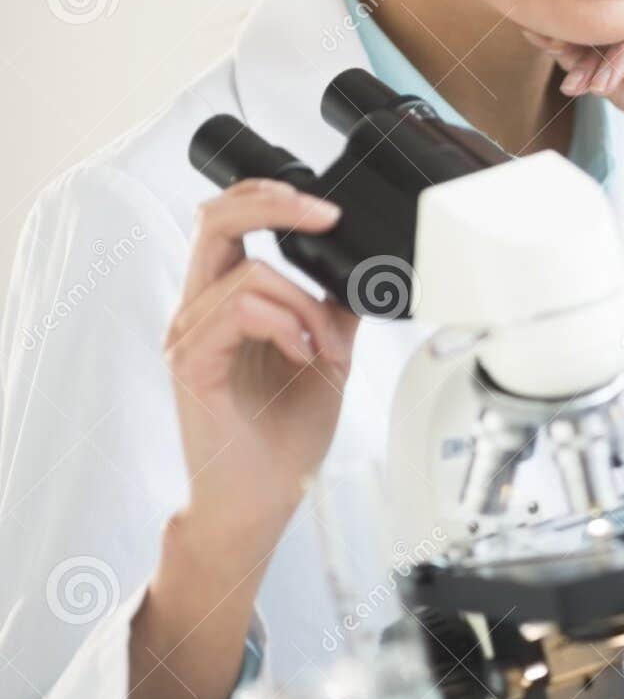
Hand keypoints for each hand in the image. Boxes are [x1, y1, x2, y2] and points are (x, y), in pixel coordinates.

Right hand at [163, 178, 358, 550]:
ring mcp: (189, 336)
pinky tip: (304, 355)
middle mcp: (198, 312)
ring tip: (326, 348)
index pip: (227, 221)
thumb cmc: (282, 440)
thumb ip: (331, 310)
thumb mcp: (326, 356)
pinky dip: (284, 325)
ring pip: (247, 274)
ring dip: (304, 305)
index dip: (268, 198)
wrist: (262, 500)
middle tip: (323, 216)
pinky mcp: (192, 363)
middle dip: (272, 205)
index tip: (326, 211)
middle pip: (214, 221)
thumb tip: (360, 272)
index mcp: (223, 303)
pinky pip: (239, 311)